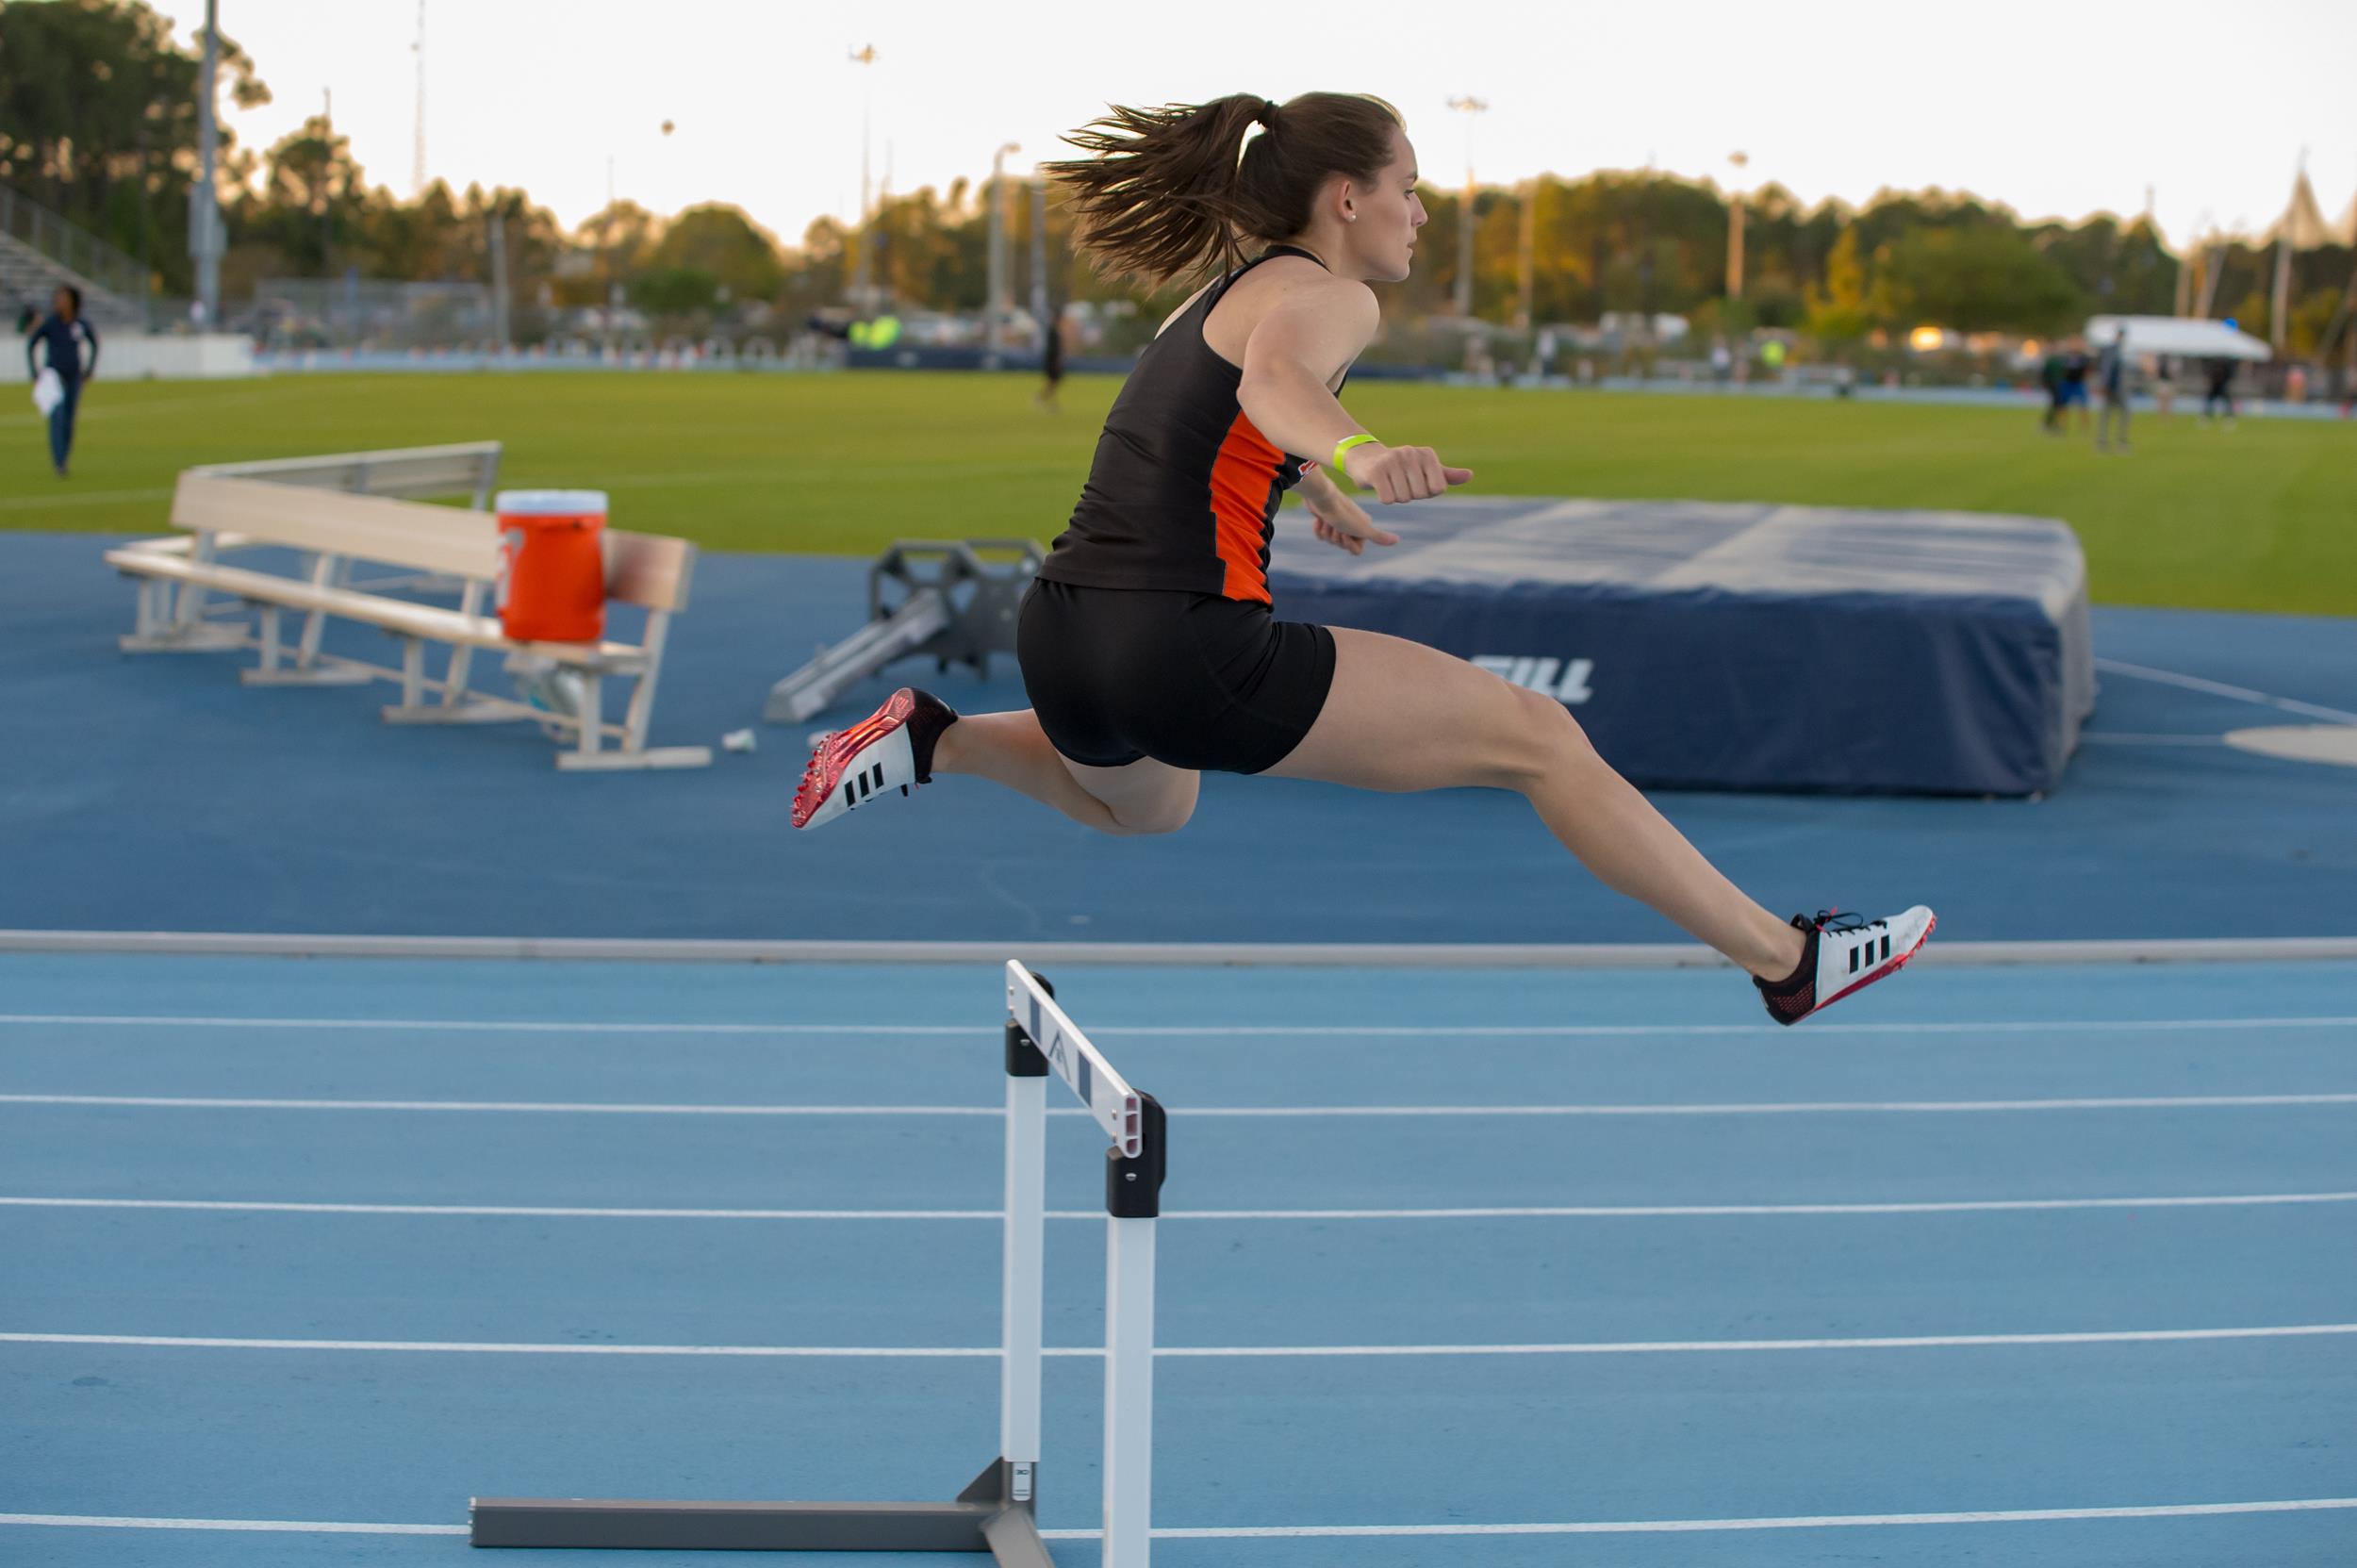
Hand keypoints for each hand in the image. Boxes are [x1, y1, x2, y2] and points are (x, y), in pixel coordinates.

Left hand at [1306, 490, 1395, 554]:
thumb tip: (1397, 540)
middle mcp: (1351, 525)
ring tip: (1328, 520)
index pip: (1357, 551)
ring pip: (1330, 541)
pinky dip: (1318, 529)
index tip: (1347, 533)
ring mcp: (1337, 522)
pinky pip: (1320, 536)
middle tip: (1337, 525)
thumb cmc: (1344, 514)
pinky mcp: (1324, 519)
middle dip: (1336, 538)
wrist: (1323, 497)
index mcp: (1363, 527)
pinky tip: (1319, 519)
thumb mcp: (1364, 529)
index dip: (1349, 545)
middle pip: (1342, 546)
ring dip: (1327, 532)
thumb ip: (1379, 537)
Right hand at [1341, 441, 1472, 503]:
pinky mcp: (1376, 471)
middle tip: (1401, 483)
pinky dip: (1384, 498)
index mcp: (1427, 454)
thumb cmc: (1401, 469)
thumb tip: (1470, 475)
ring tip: (1390, 484)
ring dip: (1397, 497)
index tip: (1417, 483)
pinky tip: (1380, 487)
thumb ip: (1446, 475)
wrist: (1365, 459)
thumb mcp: (1425, 470)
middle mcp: (1411, 453)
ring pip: (1404, 498)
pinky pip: (1388, 499)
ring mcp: (1392, 460)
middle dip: (1411, 495)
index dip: (1427, 492)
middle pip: (1420, 494)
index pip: (1438, 489)